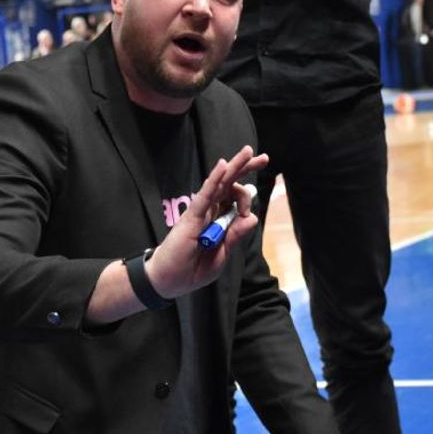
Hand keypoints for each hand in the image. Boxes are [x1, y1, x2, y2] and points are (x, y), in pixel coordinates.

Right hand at [145, 146, 268, 299]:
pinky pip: (205, 195)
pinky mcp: (191, 217)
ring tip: (247, 152)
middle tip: (263, 157)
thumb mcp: (221, 256)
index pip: (235, 197)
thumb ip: (234, 236)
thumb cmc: (193, 269)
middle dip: (245, 168)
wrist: (170, 281)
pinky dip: (214, 180)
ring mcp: (200, 212)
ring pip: (220, 184)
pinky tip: (223, 166)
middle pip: (230, 184)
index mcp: (219, 220)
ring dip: (234, 167)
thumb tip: (251, 217)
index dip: (246, 197)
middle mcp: (210, 211)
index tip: (246, 214)